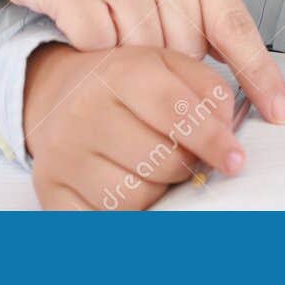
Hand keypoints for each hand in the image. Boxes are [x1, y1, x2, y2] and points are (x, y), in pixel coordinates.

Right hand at [0, 0, 284, 124]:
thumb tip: (224, 62)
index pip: (236, 24)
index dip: (261, 75)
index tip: (282, 114)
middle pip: (187, 53)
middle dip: (173, 76)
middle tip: (148, 74)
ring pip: (143, 57)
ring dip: (128, 63)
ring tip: (108, 38)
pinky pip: (98, 52)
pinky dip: (92, 54)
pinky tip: (80, 30)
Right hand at [23, 42, 252, 209]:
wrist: (57, 90)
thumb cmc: (122, 81)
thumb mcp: (169, 64)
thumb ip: (208, 89)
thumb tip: (227, 132)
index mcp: (119, 72)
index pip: (176, 112)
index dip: (213, 141)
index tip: (234, 160)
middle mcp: (84, 112)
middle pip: (159, 161)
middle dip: (184, 165)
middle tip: (182, 156)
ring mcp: (62, 155)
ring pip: (133, 197)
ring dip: (155, 190)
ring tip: (151, 168)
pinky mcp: (49, 189)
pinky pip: (101, 221)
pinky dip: (124, 214)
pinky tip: (127, 188)